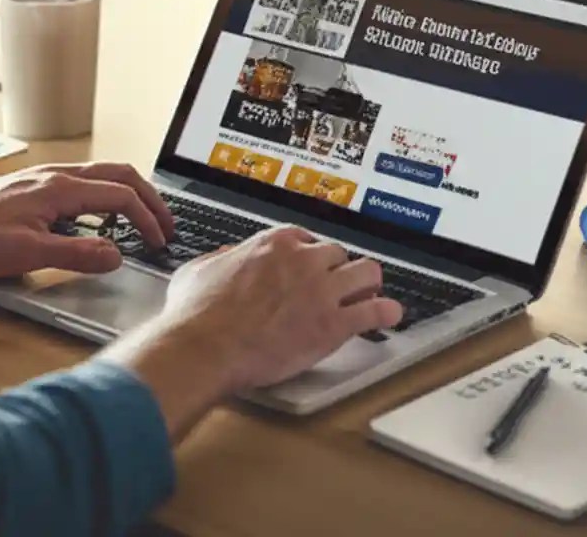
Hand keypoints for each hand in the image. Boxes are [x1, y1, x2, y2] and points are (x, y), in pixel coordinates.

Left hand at [0, 162, 174, 276]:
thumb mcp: (26, 254)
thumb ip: (76, 255)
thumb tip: (117, 256)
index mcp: (59, 188)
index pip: (121, 195)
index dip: (147, 219)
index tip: (158, 242)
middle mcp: (54, 176)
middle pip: (118, 175)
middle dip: (149, 199)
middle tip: (166, 225)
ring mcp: (42, 180)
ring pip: (100, 177)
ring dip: (127, 196)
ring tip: (140, 221)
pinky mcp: (31, 190)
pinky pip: (81, 185)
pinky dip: (104, 199)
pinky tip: (96, 222)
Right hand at [162, 226, 402, 389]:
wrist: (206, 346)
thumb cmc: (197, 314)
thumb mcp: (198, 270)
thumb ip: (219, 259)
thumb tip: (225, 257)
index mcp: (274, 244)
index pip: (308, 239)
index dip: (313, 256)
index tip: (313, 267)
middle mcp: (303, 260)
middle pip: (340, 255)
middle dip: (340, 270)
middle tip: (340, 286)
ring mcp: (322, 291)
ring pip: (367, 274)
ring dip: (369, 284)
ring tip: (371, 295)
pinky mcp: (333, 324)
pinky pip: (375, 312)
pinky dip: (386, 313)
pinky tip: (390, 316)